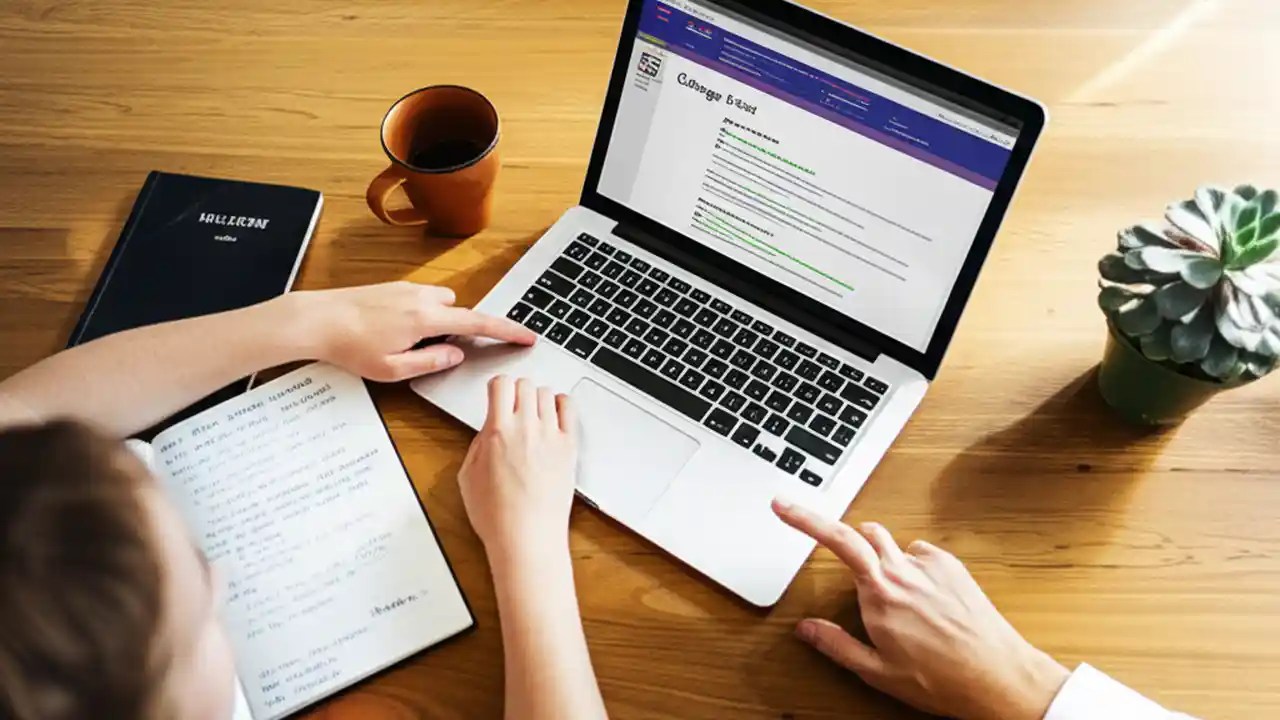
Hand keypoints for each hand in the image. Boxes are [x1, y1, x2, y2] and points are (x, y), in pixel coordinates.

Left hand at [287, 281, 535, 381]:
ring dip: (438, 322)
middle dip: (459, 331)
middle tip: (437, 352)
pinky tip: (393, 332)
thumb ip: (432, 362)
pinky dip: (421, 315)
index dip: (507, 330)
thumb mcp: (394, 369)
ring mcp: (406, 289)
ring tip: (408, 344)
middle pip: (460, 311)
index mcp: (427, 319)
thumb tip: (457, 354)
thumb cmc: (350, 346)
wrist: (316, 319)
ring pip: (440, 304)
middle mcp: (421, 298)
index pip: (479, 323)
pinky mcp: (392, 286)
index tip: (527, 336)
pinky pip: (421, 299)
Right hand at [458, 376, 578, 563]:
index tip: (496, 395)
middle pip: (525, 384)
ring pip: (546, 392)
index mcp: (498, 431)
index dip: (496, 387)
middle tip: (514, 406)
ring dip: (537, 398)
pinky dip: (561, 404)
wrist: (527, 538)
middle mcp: (526, 428)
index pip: (500, 384)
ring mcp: (551, 435)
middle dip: (517, 391)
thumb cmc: (497, 516)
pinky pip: (569, 408)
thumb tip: (488, 428)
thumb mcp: (468, 476)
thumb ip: (478, 444)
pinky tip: (554, 414)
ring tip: (533, 414)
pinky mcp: (569, 447)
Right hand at [773, 499, 1068, 719]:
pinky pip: (921, 553)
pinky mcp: (953, 567)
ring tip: (892, 598)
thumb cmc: (943, 680)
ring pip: (892, 543)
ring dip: (882, 558)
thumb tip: (806, 629)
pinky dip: (912, 566)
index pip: (837, 541)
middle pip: (864, 532)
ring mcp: (931, 566)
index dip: (805, 518)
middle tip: (850, 572)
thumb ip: (837, 645)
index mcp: (880, 596)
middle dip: (849, 543)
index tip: (783, 505)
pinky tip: (921, 596)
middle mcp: (904, 572)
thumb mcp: (879, 672)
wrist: (999, 678)